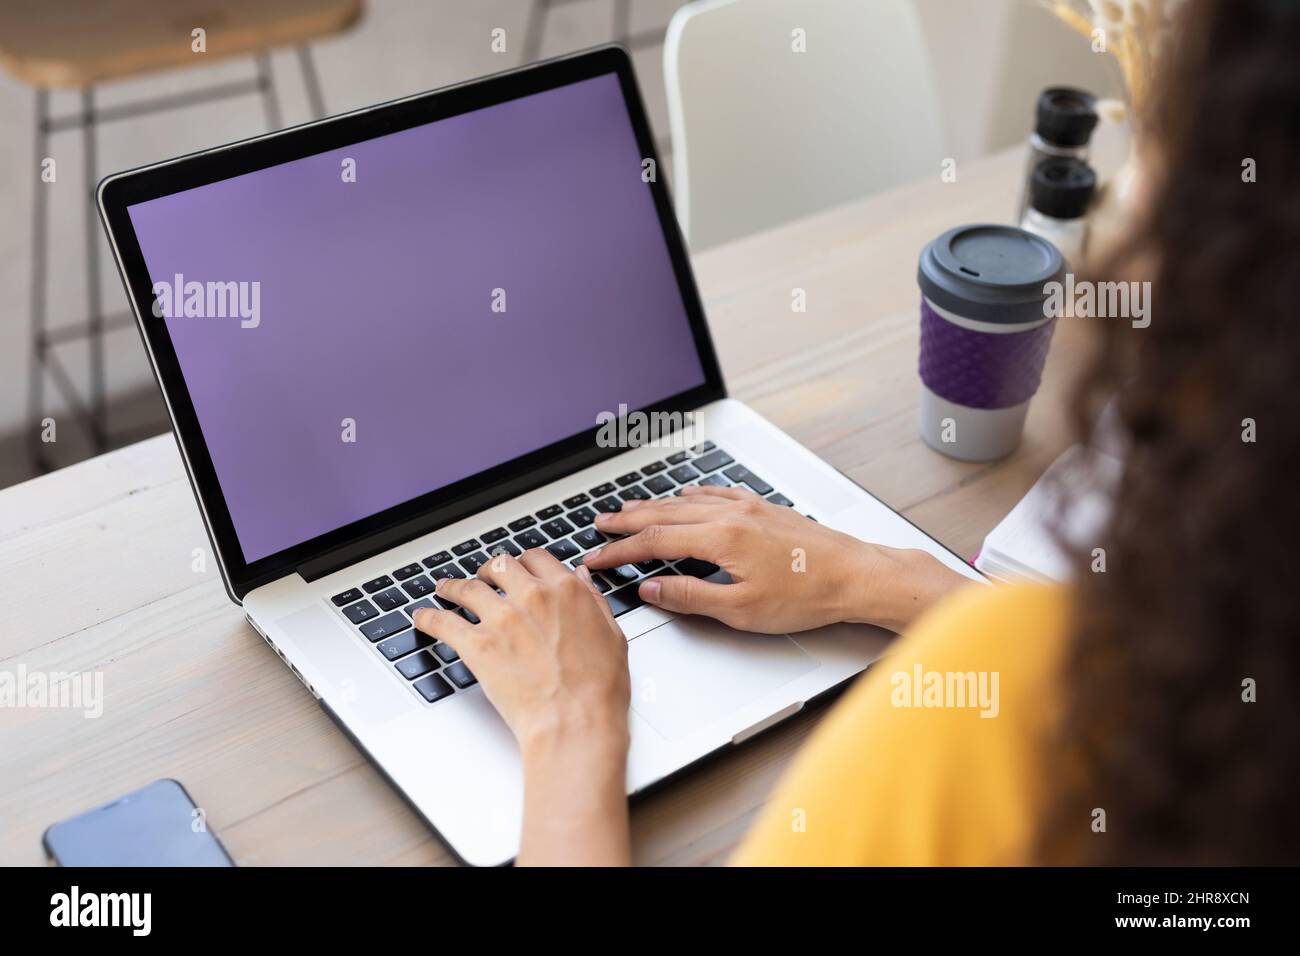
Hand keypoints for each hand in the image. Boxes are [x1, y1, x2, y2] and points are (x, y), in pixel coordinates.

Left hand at [412, 550, 628, 752]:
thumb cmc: (598, 689)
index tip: (517, 569)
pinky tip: (422, 617)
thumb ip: (594, 602)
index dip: (523, 562)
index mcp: (566, 591)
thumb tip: (581, 578)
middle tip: (483, 579)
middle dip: (489, 571)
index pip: (536, 558)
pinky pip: (443, 622)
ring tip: (445, 589)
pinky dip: (428, 618)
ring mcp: (502, 619)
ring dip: (453, 587)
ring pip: (468, 588)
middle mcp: (532, 597)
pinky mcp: (478, 645)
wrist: (575, 721)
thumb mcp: (612, 636)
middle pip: (500, 566)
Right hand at [584, 485, 968, 632]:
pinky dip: (692, 494)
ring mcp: (748, 507)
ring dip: (654, 505)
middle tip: (599, 525)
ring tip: (629, 509)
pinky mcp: (764, 508)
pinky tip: (687, 494)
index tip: (596, 559)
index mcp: (720, 538)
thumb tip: (652, 588)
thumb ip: (691, 598)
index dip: (619, 551)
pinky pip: (717, 494)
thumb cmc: (807, 596)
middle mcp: (730, 514)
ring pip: (688, 501)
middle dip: (628, 520)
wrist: (857, 575)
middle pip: (664, 513)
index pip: (654, 542)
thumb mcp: (742, 610)